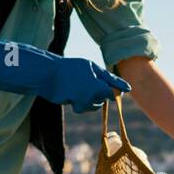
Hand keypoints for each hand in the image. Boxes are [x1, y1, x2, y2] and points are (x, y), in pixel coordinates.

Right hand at [0, 41, 129, 111]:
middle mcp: (92, 90)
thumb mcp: (89, 66)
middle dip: (98, 95)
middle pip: (103, 98)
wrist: (46, 73)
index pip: (113, 89)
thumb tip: (122, 89)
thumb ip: (105, 77)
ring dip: (88, 100)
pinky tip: (69, 93)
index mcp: (97, 78)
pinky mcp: (74, 105)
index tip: (126, 90)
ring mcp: (83, 98)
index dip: (118, 90)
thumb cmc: (69, 68)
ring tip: (77, 88)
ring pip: (93, 105)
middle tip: (87, 84)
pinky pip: (81, 107)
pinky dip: (77, 102)